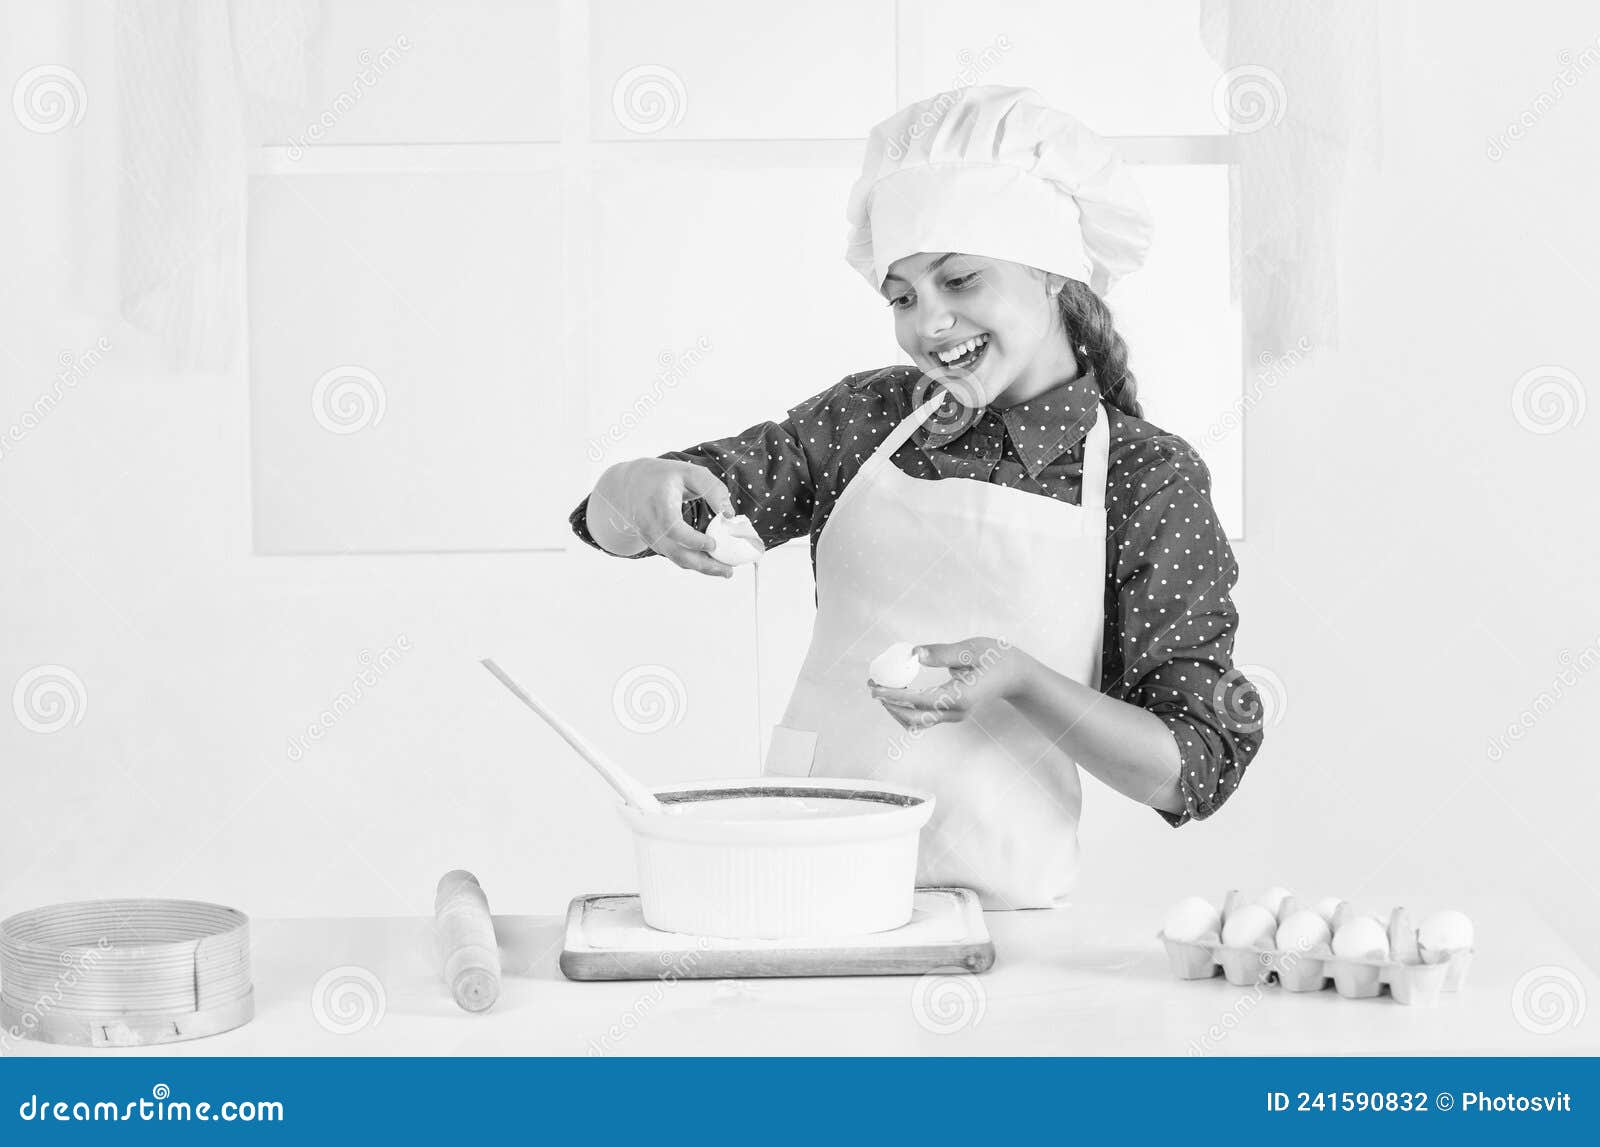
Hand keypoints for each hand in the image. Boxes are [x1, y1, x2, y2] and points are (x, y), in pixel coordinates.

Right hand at [589, 459, 737, 577]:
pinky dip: (694, 562)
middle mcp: (650, 523)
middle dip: (703, 564)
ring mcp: (650, 536)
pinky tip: (712, 562)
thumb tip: (730, 515)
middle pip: (675, 551)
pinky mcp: (653, 543)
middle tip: (729, 571)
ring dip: (701, 567)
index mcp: (659, 501)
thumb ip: (712, 488)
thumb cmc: (664, 476)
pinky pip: (674, 556)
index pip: (671, 526)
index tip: (713, 544)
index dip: (692, 540)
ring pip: (675, 558)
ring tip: (726, 571)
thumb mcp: (688, 471)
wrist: (629, 484)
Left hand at [867, 637, 1032, 729]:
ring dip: (896, 708)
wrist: (1016, 676)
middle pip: (913, 719)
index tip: (875, 688)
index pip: (919, 701)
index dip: (895, 695)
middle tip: (873, 686)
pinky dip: (906, 707)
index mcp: (960, 697)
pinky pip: (923, 716)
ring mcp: (954, 715)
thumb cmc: (996, 658)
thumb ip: (942, 653)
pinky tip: (898, 690)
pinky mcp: (951, 713)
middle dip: (889, 704)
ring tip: (880, 688)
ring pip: (916, 721)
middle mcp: (955, 712)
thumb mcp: (971, 649)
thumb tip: (914, 653)